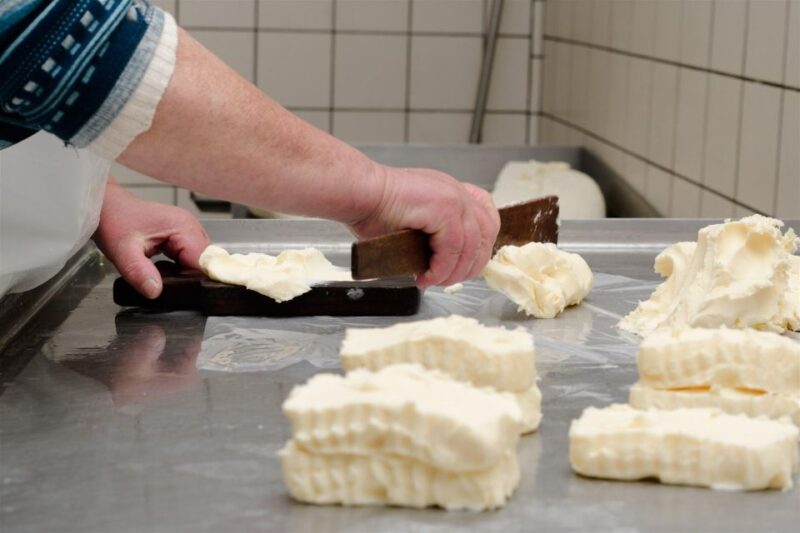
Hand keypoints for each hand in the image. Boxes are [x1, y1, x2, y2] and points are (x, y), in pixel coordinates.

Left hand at [93, 178, 209, 297]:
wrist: (106, 207)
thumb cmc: (113, 221)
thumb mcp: (122, 251)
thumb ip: (139, 272)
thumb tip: (155, 292)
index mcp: (183, 227)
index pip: (204, 260)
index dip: (199, 280)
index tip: (188, 295)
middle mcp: (191, 227)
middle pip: (205, 261)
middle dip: (191, 278)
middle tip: (171, 288)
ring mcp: (188, 230)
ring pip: (199, 260)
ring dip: (186, 273)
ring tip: (165, 278)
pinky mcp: (182, 235)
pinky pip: (190, 256)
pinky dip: (181, 268)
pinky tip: (164, 271)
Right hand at [349, 165, 500, 287]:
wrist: (358, 193)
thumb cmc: (374, 209)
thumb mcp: (414, 224)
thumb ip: (433, 239)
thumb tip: (442, 269)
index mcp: (452, 193)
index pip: (487, 219)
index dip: (481, 247)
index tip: (466, 265)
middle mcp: (458, 192)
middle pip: (487, 234)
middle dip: (470, 265)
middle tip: (447, 280)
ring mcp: (454, 198)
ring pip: (471, 246)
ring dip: (453, 272)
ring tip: (433, 282)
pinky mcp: (444, 208)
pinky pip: (453, 248)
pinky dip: (441, 268)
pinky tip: (426, 276)